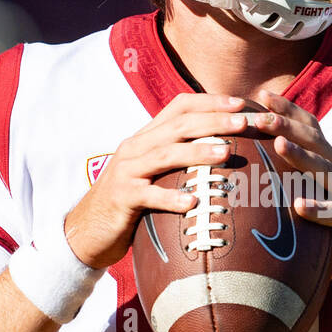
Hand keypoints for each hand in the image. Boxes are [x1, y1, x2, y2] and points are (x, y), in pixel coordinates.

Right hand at [63, 93, 249, 269]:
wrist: (87, 230)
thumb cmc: (131, 202)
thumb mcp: (153, 173)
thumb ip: (178, 159)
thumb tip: (223, 150)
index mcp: (146, 137)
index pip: (179, 107)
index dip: (210, 102)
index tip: (241, 104)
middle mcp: (135, 148)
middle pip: (178, 125)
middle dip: (213, 121)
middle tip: (245, 123)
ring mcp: (126, 171)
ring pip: (164, 154)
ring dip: (197, 152)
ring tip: (226, 153)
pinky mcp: (121, 198)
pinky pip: (148, 195)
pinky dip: (170, 197)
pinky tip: (193, 202)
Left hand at [250, 90, 331, 304]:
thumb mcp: (314, 199)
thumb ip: (291, 182)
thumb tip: (248, 169)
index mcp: (331, 165)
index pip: (310, 130)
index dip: (288, 111)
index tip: (260, 96)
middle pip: (315, 144)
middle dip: (287, 127)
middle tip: (260, 116)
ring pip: (326, 173)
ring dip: (302, 158)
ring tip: (279, 145)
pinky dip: (319, 209)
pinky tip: (299, 206)